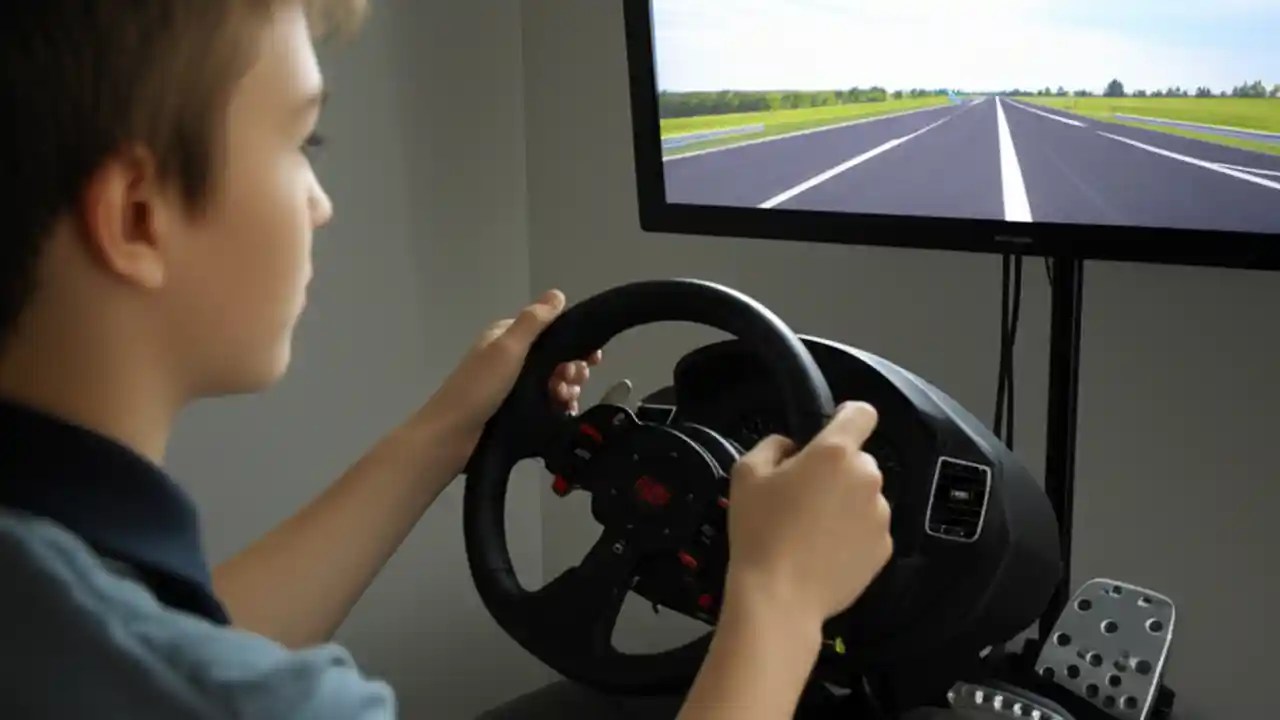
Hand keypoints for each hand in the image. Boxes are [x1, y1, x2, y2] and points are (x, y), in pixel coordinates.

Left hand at [418, 289, 600, 445]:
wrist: (452, 436)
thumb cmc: (479, 388)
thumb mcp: (507, 348)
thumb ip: (533, 321)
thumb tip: (558, 294)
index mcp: (506, 337)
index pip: (549, 330)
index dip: (574, 341)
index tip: (592, 358)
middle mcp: (510, 357)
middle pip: (554, 357)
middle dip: (572, 368)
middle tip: (573, 382)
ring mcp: (512, 385)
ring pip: (552, 381)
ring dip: (567, 388)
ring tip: (565, 400)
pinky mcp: (514, 409)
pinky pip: (546, 402)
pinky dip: (558, 405)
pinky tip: (565, 411)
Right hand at [722, 401, 892, 627]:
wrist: (779, 597)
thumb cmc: (759, 530)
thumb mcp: (746, 474)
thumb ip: (773, 446)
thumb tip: (793, 448)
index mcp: (835, 453)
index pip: (861, 413)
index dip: (846, 416)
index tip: (829, 432)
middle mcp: (867, 478)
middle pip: (858, 461)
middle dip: (837, 471)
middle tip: (803, 496)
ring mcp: (881, 515)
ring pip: (865, 496)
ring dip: (846, 503)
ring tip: (813, 531)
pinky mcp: (885, 548)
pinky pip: (869, 528)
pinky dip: (853, 534)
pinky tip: (825, 553)